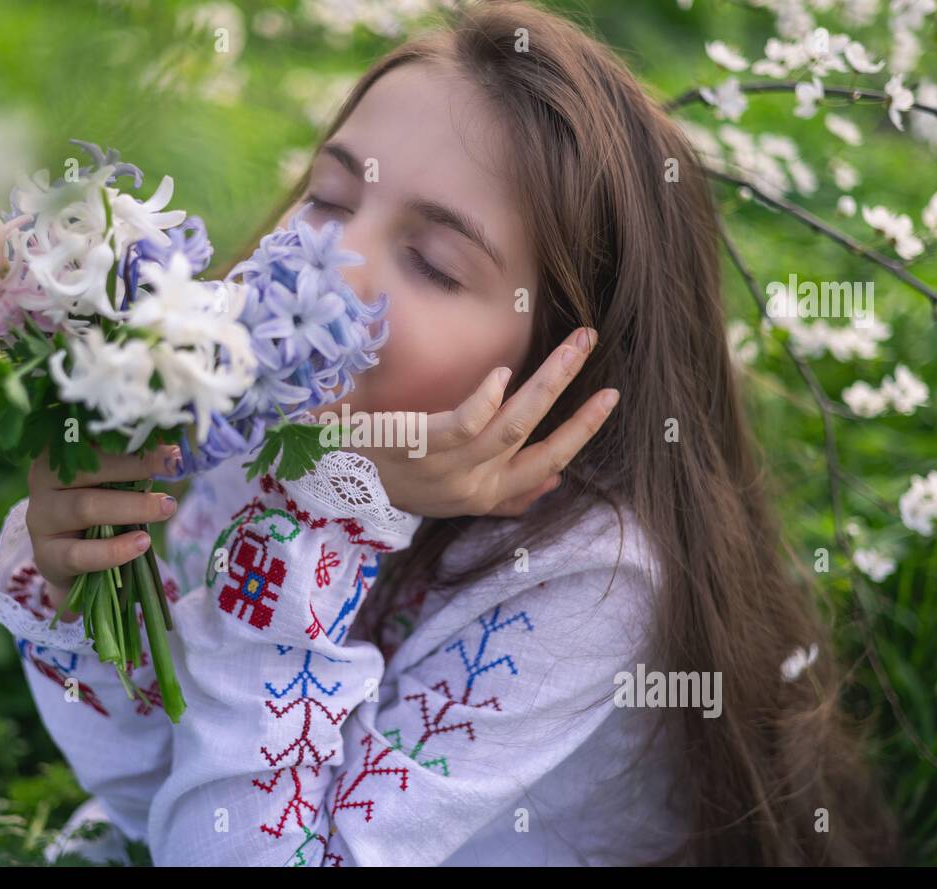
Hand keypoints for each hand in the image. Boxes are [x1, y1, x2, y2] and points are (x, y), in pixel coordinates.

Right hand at [26, 446, 181, 619]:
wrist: (67, 559)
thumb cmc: (97, 509)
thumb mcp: (110, 483)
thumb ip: (132, 467)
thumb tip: (173, 453)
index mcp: (58, 452)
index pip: (93, 439)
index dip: (132, 440)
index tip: (170, 446)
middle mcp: (43, 480)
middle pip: (87, 467)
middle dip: (135, 466)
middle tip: (173, 468)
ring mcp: (41, 517)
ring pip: (86, 507)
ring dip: (132, 506)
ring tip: (167, 507)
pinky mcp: (47, 554)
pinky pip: (80, 553)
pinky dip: (115, 549)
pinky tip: (142, 543)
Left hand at [356, 326, 617, 517]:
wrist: (327, 475)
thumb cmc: (390, 474)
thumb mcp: (452, 493)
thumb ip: (505, 491)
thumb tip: (555, 481)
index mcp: (483, 495)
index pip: (549, 464)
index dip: (582, 432)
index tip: (609, 397)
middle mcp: (471, 488)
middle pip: (542, 447)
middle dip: (580, 403)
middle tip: (600, 359)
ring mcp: (445, 471)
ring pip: (513, 427)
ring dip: (550, 384)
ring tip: (574, 345)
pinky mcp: (418, 448)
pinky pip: (465, 425)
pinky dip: (488, 398)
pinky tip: (502, 372)